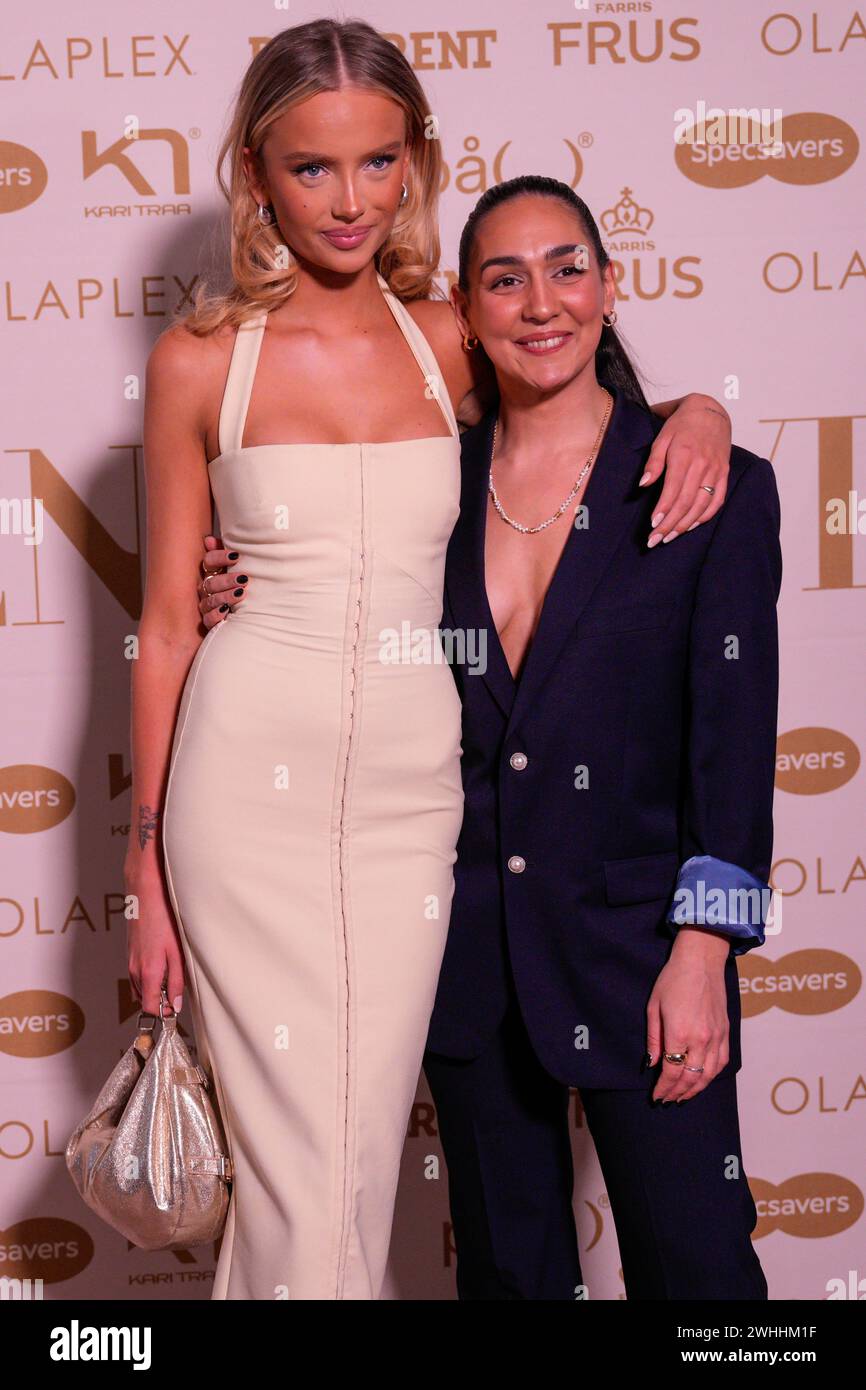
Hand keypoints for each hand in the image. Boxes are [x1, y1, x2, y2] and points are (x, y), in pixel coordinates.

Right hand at [125, 865, 186, 1017]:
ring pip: (141, 985)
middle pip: (144, 998)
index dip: (161, 1015)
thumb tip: (174, 1004)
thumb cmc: (164, 918)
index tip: (174, 1015)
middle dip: (159, 1002)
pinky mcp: (131, 951)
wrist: (145, 893)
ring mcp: (131, 960)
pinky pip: (138, 973)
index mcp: (148, 972)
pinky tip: (162, 964)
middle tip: (176, 996)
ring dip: (155, 988)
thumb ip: (176, 980)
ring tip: (172, 978)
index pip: (149, 1007)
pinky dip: (150, 976)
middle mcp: (135, 969)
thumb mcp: (178, 952)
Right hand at [198, 533, 246, 628]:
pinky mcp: (210, 622)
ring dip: (225, 596)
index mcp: (213, 572)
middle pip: (210, 582)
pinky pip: (207, 620)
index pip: (209, 561)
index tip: (236, 556)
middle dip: (226, 580)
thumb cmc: (242, 587)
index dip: (219, 557)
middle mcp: (207, 588)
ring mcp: (207, 606)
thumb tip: (209, 539)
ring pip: (209, 600)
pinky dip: (216, 615)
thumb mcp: (238, 569)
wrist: (250, 615)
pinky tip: (226, 610)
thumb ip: (228, 554)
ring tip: (241, 593)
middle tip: (244, 578)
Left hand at [641, 394, 730, 546]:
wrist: (710, 412)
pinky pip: (717, 500)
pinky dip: (705, 516)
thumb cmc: (682, 425)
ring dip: (685, 525)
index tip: (653, 525)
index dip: (663, 510)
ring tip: (669, 537)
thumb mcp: (661, 438)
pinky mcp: (724, 474)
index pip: (673, 490)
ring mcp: (716, 471)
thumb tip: (643, 485)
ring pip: (701, 505)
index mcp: (685, 456)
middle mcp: (702, 465)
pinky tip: (691, 526)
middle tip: (655, 540)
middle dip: (670, 524)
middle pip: (686, 502)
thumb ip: (653, 462)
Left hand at [646, 927, 730, 1101]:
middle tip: (667, 1100)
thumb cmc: (673, 980)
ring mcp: (717, 1036)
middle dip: (677, 1093)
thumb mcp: (654, 1007)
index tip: (656, 1096)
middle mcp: (701, 1039)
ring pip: (709, 1074)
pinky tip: (703, 1079)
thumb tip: (651, 1064)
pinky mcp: (726, 1031)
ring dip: (696, 1089)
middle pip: (690, 1077)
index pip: (671, 1071)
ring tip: (683, 1096)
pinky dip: (712, 1075)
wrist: (701, 961)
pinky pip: (722, 1062)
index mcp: (680, 1033)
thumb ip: (653, 1039)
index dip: (663, 1088)